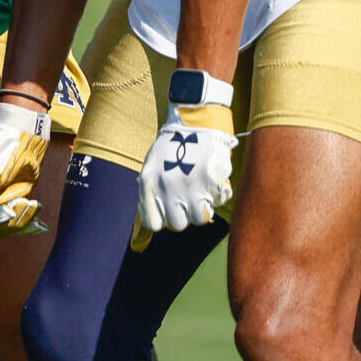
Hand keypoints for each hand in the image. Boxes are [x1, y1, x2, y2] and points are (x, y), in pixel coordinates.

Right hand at [0, 98, 53, 242]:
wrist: (25, 136)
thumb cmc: (2, 151)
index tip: (3, 210)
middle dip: (6, 219)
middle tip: (23, 204)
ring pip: (2, 227)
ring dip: (20, 219)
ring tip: (33, 205)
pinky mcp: (9, 202)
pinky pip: (14, 222)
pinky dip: (27, 220)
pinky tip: (37, 213)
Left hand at [137, 103, 236, 233]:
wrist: (194, 121)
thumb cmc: (171, 147)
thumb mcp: (151, 168)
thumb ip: (149, 198)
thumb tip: (140, 239)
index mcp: (150, 184)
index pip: (153, 223)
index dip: (164, 219)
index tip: (171, 209)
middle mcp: (169, 187)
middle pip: (179, 224)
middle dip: (185, 213)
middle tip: (189, 197)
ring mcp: (192, 185)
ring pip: (201, 218)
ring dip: (204, 207)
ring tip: (202, 189)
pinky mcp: (214, 180)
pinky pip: (219, 202)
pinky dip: (219, 194)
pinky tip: (213, 178)